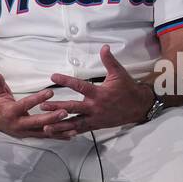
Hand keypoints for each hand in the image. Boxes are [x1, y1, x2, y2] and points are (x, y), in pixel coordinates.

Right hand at [0, 71, 71, 138]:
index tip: (50, 92)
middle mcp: (18, 125)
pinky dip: (57, 136)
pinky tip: (70, 135)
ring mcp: (24, 132)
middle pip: (37, 122)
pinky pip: (45, 136)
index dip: (38, 98)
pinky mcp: (29, 135)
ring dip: (58, 130)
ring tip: (73, 127)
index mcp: (11, 112)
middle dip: (51, 118)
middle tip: (65, 112)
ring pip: (43, 132)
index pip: (26, 105)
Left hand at [39, 45, 155, 138]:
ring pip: (75, 123)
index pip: (79, 86)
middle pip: (73, 108)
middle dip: (57, 107)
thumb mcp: (119, 73)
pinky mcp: (96, 125)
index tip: (53, 76)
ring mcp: (95, 118)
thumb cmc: (128, 89)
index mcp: (99, 94)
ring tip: (46, 126)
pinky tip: (59, 134)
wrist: (139, 107)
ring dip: (60, 125)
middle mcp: (95, 107)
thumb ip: (109, 60)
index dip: (66, 81)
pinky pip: (82, 130)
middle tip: (43, 106)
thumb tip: (104, 47)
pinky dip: (70, 132)